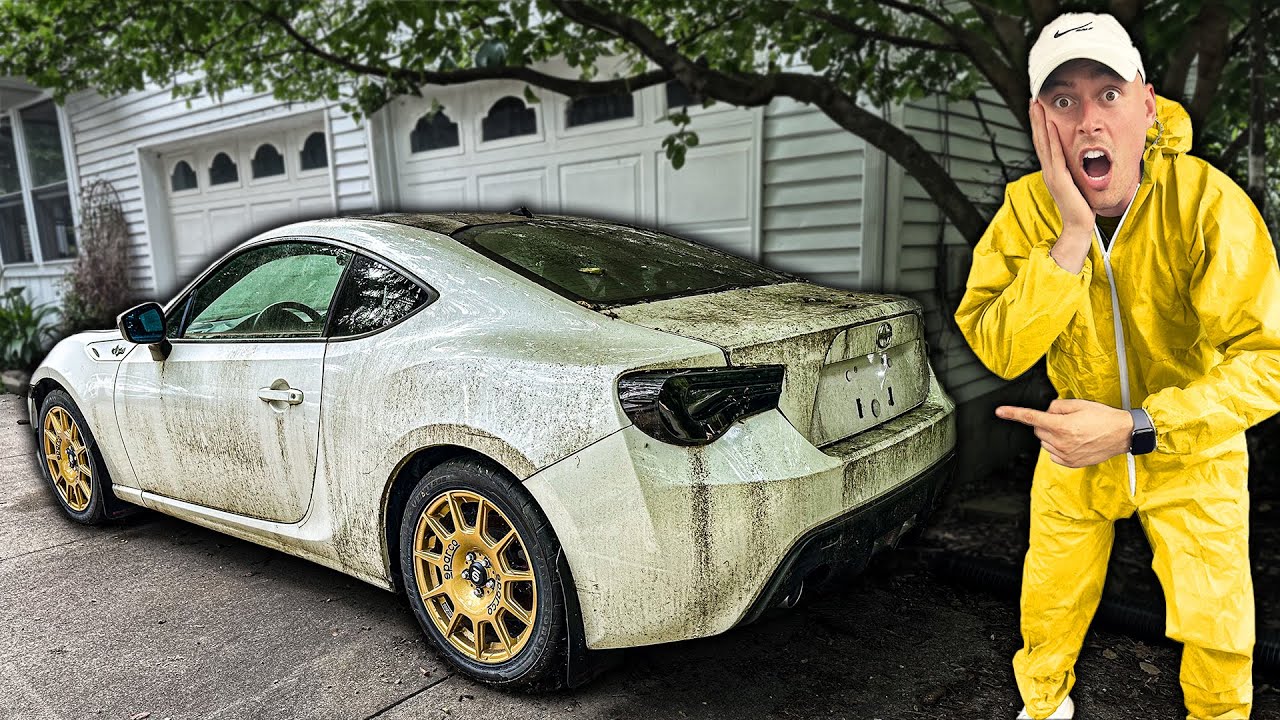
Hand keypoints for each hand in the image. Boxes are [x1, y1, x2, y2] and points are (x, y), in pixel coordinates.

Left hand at [995, 398, 1133, 467]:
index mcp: (1062, 426)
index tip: (1000, 411)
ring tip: (1073, 430)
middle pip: (1038, 429)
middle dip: (1045, 422)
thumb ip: (1058, 406)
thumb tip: (1047, 411)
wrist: (1123, 434)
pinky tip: (1072, 441)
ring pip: (1044, 442)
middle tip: (1064, 419)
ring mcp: (1065, 454)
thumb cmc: (1103, 417)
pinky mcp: (1070, 463)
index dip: (1013, 414)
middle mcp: (1061, 442)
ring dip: (1051, 434)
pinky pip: (1052, 453)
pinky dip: (1057, 446)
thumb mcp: (1080, 404)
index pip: (1032, 418)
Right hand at [1030, 100, 1092, 271]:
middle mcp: (1049, 170)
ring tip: (1037, 106)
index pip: (1045, 143)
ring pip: (1044, 143)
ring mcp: (1052, 174)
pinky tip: (1052, 125)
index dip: (1040, 125)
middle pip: (1040, 139)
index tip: (1039, 108)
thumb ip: (1076, 171)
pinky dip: (1052, 139)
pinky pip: (1055, 154)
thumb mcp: (1078, 184)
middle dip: (1036, 119)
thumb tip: (1083, 161)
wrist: (1079, 226)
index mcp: (1053, 170)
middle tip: (1033, 99)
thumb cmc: (1082, 208)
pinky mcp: (1059, 179)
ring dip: (1040, 123)